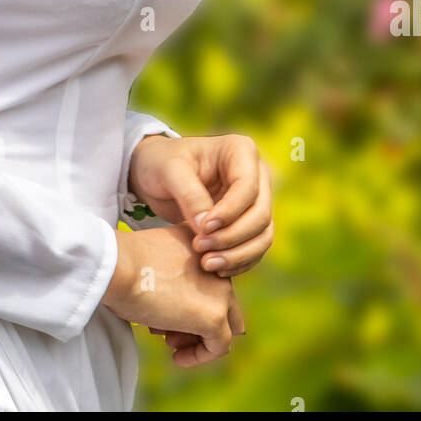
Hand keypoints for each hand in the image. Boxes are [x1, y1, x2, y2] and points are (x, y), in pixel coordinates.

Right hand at [101, 223, 245, 366]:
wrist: (118, 265)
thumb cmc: (125, 262)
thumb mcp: (157, 259)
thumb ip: (174, 273)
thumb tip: (174, 305)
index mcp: (204, 245)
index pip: (212, 281)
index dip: (193, 301)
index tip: (167, 312)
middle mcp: (219, 264)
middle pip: (224, 303)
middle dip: (199, 321)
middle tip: (170, 333)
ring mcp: (220, 291)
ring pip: (224, 325)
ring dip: (197, 338)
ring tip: (169, 342)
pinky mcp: (215, 317)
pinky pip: (219, 346)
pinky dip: (199, 355)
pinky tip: (177, 357)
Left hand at [128, 133, 273, 276]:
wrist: (157, 174)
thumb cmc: (162, 163)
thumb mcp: (169, 171)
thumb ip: (189, 195)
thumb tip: (206, 228)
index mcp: (241, 150)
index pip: (248, 187)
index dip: (229, 212)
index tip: (202, 229)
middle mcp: (256, 173)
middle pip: (261, 213)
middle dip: (233, 237)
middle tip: (201, 249)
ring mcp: (256, 198)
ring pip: (263, 234)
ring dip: (239, 254)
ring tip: (207, 264)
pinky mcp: (249, 221)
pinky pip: (256, 246)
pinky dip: (241, 261)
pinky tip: (218, 269)